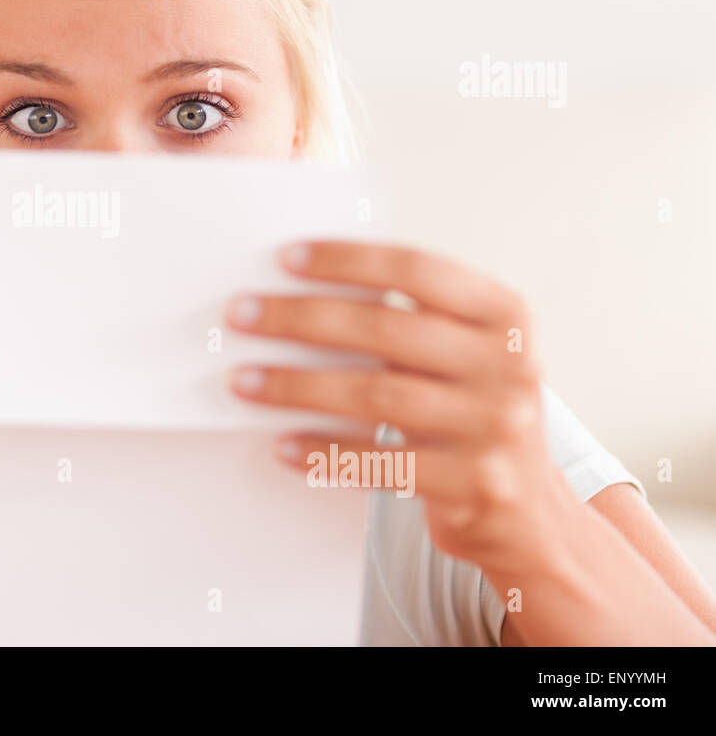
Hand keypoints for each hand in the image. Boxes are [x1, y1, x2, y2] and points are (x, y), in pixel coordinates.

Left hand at [224, 240, 582, 575]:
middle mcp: (508, 366)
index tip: (286, 258)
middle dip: (301, 319)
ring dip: (296, 387)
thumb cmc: (473, 415)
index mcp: (504, 316)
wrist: (529, 513)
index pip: (417, 270)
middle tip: (242, 315)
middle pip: (385, 329)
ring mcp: (496, 428)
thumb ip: (408, 322)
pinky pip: (379, 463)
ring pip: (375, 397)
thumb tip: (298, 294)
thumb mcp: (464, 356)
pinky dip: (323, 452)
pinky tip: (281, 444)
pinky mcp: (474, 485)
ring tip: (243, 381)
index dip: (348, 260)